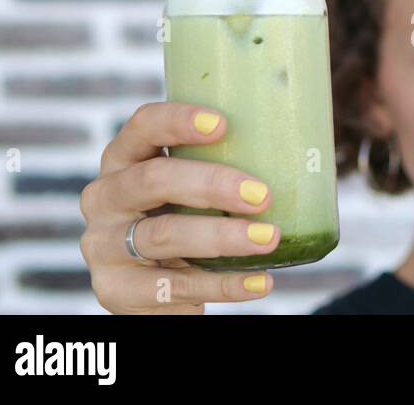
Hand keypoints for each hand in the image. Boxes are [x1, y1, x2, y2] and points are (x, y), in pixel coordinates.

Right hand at [80, 103, 280, 313]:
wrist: (156, 292)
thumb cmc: (185, 222)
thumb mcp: (190, 192)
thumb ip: (223, 168)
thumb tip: (309, 158)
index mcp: (124, 159)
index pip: (143, 126)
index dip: (178, 121)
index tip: (223, 124)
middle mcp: (105, 197)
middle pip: (153, 179)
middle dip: (212, 183)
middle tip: (262, 195)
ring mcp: (105, 246)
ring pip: (164, 234)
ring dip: (223, 236)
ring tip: (270, 238)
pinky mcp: (117, 290)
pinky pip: (176, 286)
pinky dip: (225, 284)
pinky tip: (261, 282)